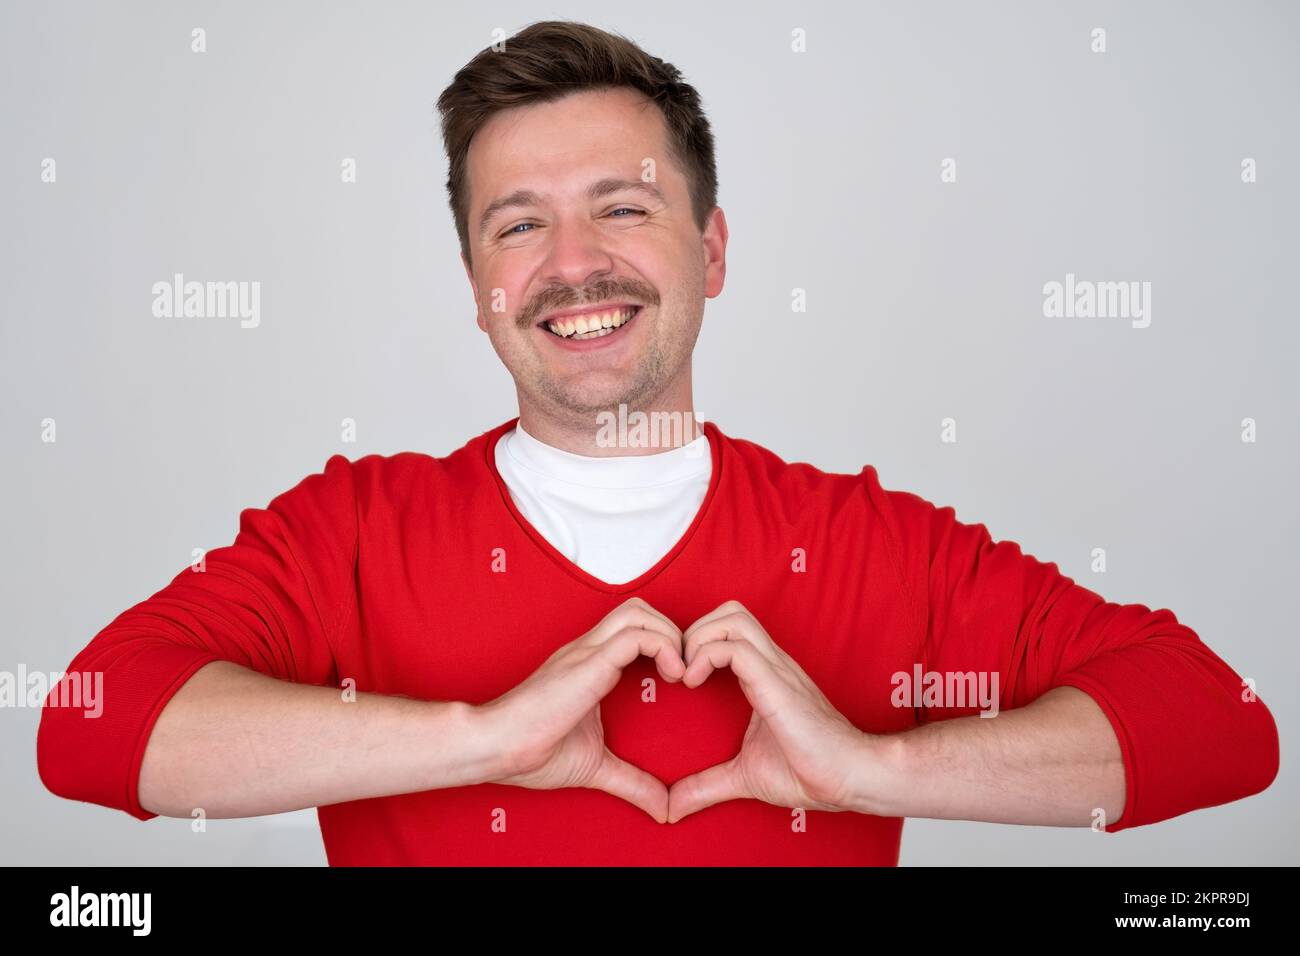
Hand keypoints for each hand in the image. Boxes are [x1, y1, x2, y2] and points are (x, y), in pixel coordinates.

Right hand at [477, 597, 684, 822]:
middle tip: (684, 671)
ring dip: (670, 636)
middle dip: (672, 631)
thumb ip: (632, 782)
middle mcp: (588, 650)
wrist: (495, 748)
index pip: (633, 628)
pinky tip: (672, 676)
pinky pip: (635, 636)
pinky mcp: (588, 663)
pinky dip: (664, 647)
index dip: (663, 642)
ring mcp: (586, 652)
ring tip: (679, 673)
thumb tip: (663, 809)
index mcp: (589, 665)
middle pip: (639, 609)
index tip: (680, 679)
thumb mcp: (596, 766)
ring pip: (639, 613)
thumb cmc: (531, 753)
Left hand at [667, 601, 870, 822]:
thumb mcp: (744, 775)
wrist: (850, 777)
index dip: (696, 642)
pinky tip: (693, 684)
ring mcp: (775, 668)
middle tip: (678, 670)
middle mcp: (771, 662)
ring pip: (731, 618)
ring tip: (686, 676)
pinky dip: (705, 656)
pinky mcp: (776, 681)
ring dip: (698, 639)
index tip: (677, 678)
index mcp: (764, 674)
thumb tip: (673, 808)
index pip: (728, 629)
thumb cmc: (808, 772)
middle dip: (694, 631)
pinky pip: (735, 647)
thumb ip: (707, 785)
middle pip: (728, 611)